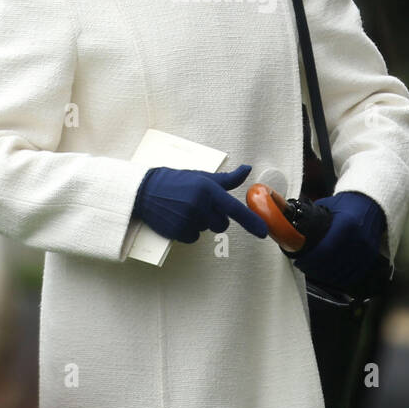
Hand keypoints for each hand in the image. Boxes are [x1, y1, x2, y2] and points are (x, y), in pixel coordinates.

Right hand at [133, 164, 268, 243]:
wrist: (145, 190)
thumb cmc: (176, 182)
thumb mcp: (202, 177)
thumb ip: (227, 179)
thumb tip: (247, 169)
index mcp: (208, 189)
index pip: (234, 208)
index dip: (251, 221)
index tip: (263, 232)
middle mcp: (200, 205)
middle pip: (221, 224)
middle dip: (214, 217)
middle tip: (198, 205)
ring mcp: (188, 219)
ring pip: (207, 231)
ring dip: (199, 223)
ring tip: (184, 209)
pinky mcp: (178, 231)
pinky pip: (194, 238)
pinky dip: (188, 232)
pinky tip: (178, 218)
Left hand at [289, 191, 385, 288]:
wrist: (370, 203)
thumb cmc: (347, 203)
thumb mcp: (328, 205)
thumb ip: (313, 218)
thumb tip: (294, 227)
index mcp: (346, 224)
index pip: (325, 249)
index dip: (311, 259)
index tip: (300, 260)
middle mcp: (358, 238)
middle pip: (333, 264)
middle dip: (315, 269)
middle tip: (304, 266)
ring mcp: (366, 248)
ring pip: (343, 271)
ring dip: (326, 275)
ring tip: (314, 271)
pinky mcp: (370, 254)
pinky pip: (355, 273)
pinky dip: (342, 277)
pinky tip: (331, 275)